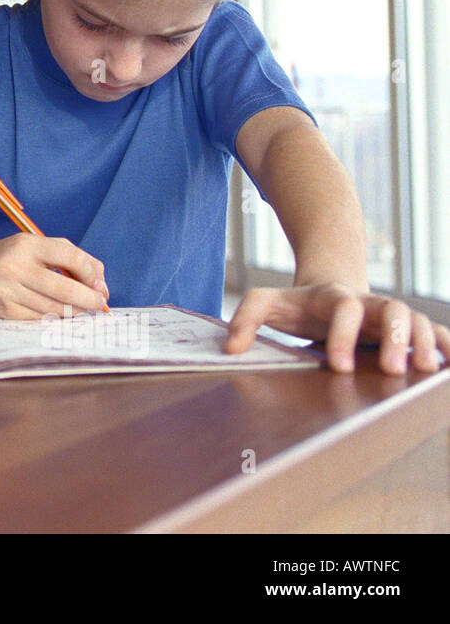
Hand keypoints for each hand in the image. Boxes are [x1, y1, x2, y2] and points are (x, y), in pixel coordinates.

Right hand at [0, 233, 108, 319]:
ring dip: (75, 311)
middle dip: (89, 299)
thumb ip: (72, 257)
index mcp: (27, 245)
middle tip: (99, 303)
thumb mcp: (37, 246)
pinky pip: (40, 318)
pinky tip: (61, 313)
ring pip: (54, 307)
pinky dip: (56, 317)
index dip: (91, 273)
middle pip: (64, 289)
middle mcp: (15, 266)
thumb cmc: (13, 257)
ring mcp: (8, 290)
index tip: (98, 284)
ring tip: (82, 309)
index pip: (70, 257)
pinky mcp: (4, 310)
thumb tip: (101, 284)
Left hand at [226, 284, 449, 373]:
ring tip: (425, 369)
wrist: (327, 291)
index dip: (342, 335)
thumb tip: (231, 347)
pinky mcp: (404, 328)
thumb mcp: (267, 304)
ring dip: (423, 341)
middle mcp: (368, 303)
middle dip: (392, 337)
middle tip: (390, 369)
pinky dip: (446, 344)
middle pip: (391, 308)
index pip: (343, 309)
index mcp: (334, 297)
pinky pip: (434, 331)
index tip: (337, 366)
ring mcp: (388, 314)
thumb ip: (246, 318)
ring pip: (415, 319)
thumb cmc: (296, 304)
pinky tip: (449, 363)